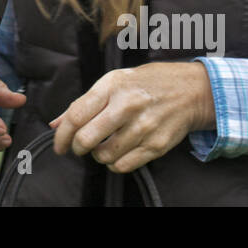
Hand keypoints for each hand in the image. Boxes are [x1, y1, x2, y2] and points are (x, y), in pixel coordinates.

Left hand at [50, 62, 214, 172]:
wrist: (191, 90)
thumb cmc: (148, 83)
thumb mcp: (114, 81)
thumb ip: (84, 102)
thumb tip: (56, 123)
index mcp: (112, 86)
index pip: (76, 115)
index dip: (62, 134)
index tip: (59, 144)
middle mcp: (127, 105)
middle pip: (86, 138)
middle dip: (77, 147)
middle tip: (79, 147)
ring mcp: (143, 127)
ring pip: (104, 155)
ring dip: (97, 155)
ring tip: (103, 146)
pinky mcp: (157, 145)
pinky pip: (124, 166)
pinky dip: (115, 164)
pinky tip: (118, 153)